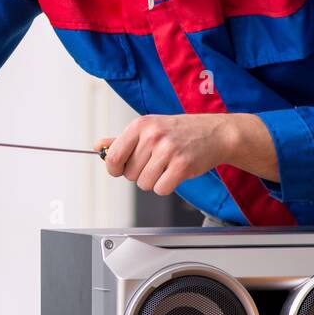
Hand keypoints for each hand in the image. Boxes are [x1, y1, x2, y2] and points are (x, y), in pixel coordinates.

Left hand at [95, 114, 236, 195]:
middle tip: (155, 162)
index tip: (120, 169)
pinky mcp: (182, 166)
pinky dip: (166, 186)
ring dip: (153, 181)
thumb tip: (98, 147)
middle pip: (129, 174)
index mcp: (140, 125)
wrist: (215, 133)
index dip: (114, 168)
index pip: (113, 157)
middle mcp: (152, 136)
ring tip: (165, 166)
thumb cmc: (180, 131)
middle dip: (139, 173)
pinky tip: (175, 173)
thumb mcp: (149, 128)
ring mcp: (168, 150)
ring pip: (143, 184)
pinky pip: (161, 189)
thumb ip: (121, 140)